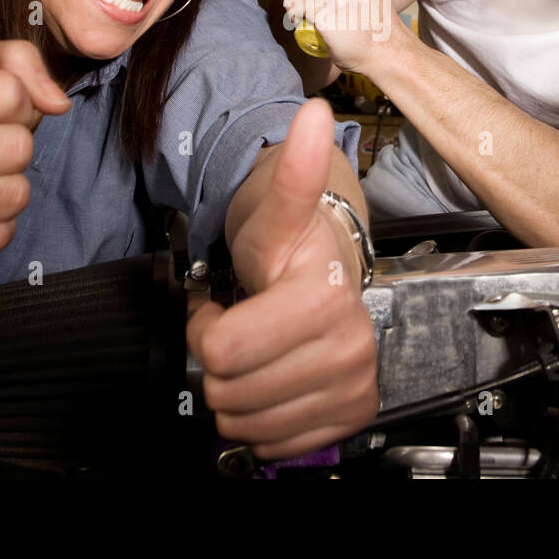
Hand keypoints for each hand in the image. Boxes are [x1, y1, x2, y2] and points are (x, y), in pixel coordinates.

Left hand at [186, 99, 379, 458]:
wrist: (330, 272)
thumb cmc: (292, 245)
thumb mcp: (278, 210)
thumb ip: (294, 171)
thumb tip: (312, 114)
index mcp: (323, 300)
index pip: (223, 350)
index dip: (206, 327)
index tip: (221, 302)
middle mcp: (347, 349)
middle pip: (231, 391)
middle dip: (220, 361)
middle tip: (238, 324)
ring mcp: (352, 386)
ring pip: (248, 423)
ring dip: (238, 391)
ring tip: (256, 349)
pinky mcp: (351, 414)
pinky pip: (277, 444)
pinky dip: (264, 419)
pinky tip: (274, 379)